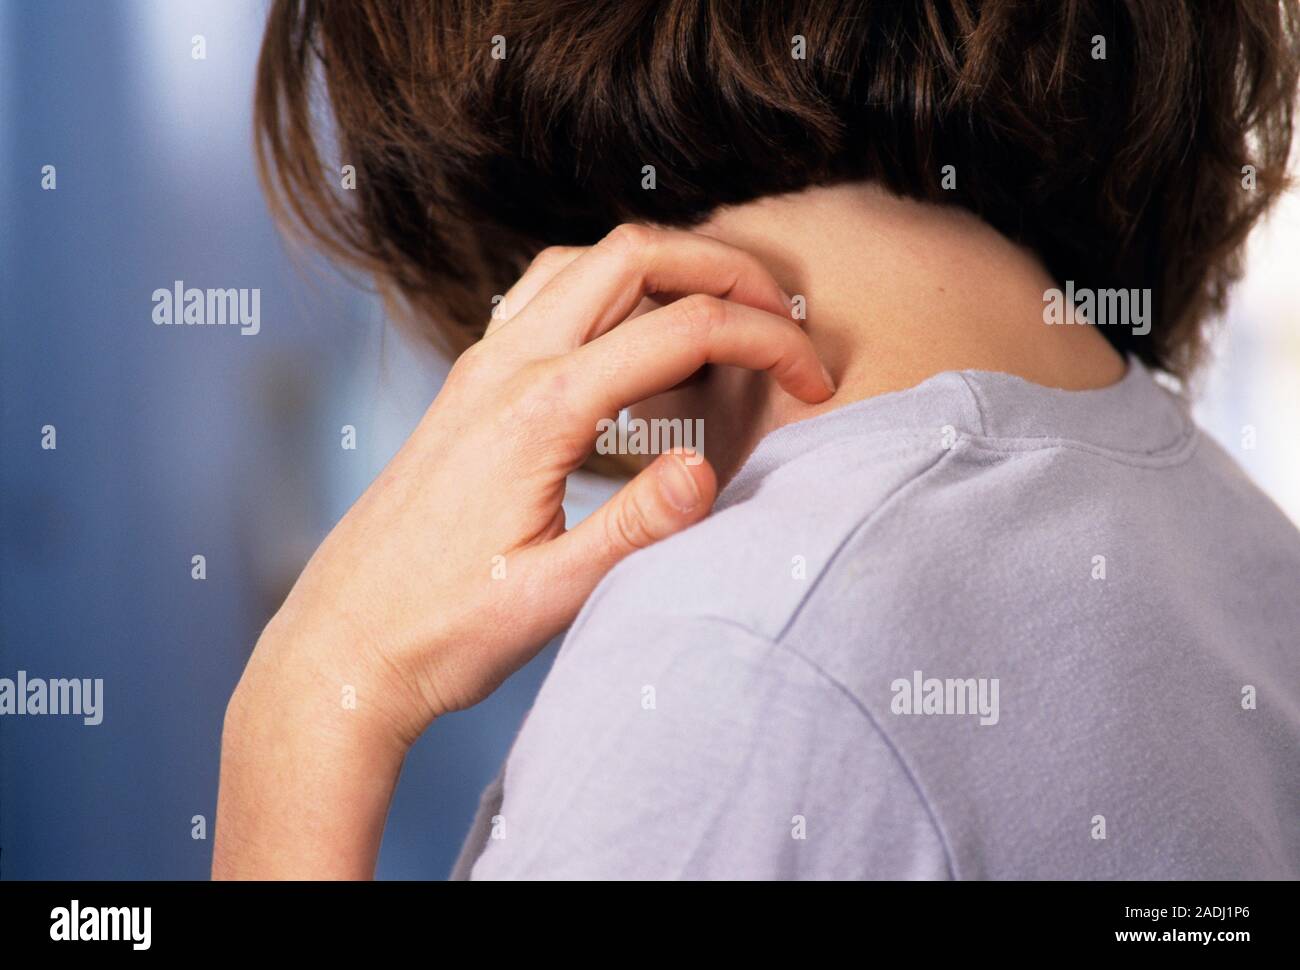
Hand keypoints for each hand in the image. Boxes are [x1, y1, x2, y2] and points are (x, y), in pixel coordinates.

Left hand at [214, 225, 832, 876]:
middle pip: (633, 254)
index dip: (768, 341)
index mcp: (538, 410)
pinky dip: (609, 289)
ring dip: (663, 266)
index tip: (816, 381)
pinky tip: (633, 340)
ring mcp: (479, 368)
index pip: (683, 330)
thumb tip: (708, 467)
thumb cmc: (441, 632)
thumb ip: (637, 527)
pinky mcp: (468, 386)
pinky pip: (545, 296)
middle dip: (723, 267)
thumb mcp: (551, 596)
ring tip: (722, 311)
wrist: (343, 646)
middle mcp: (504, 366)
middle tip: (785, 312)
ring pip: (584, 262)